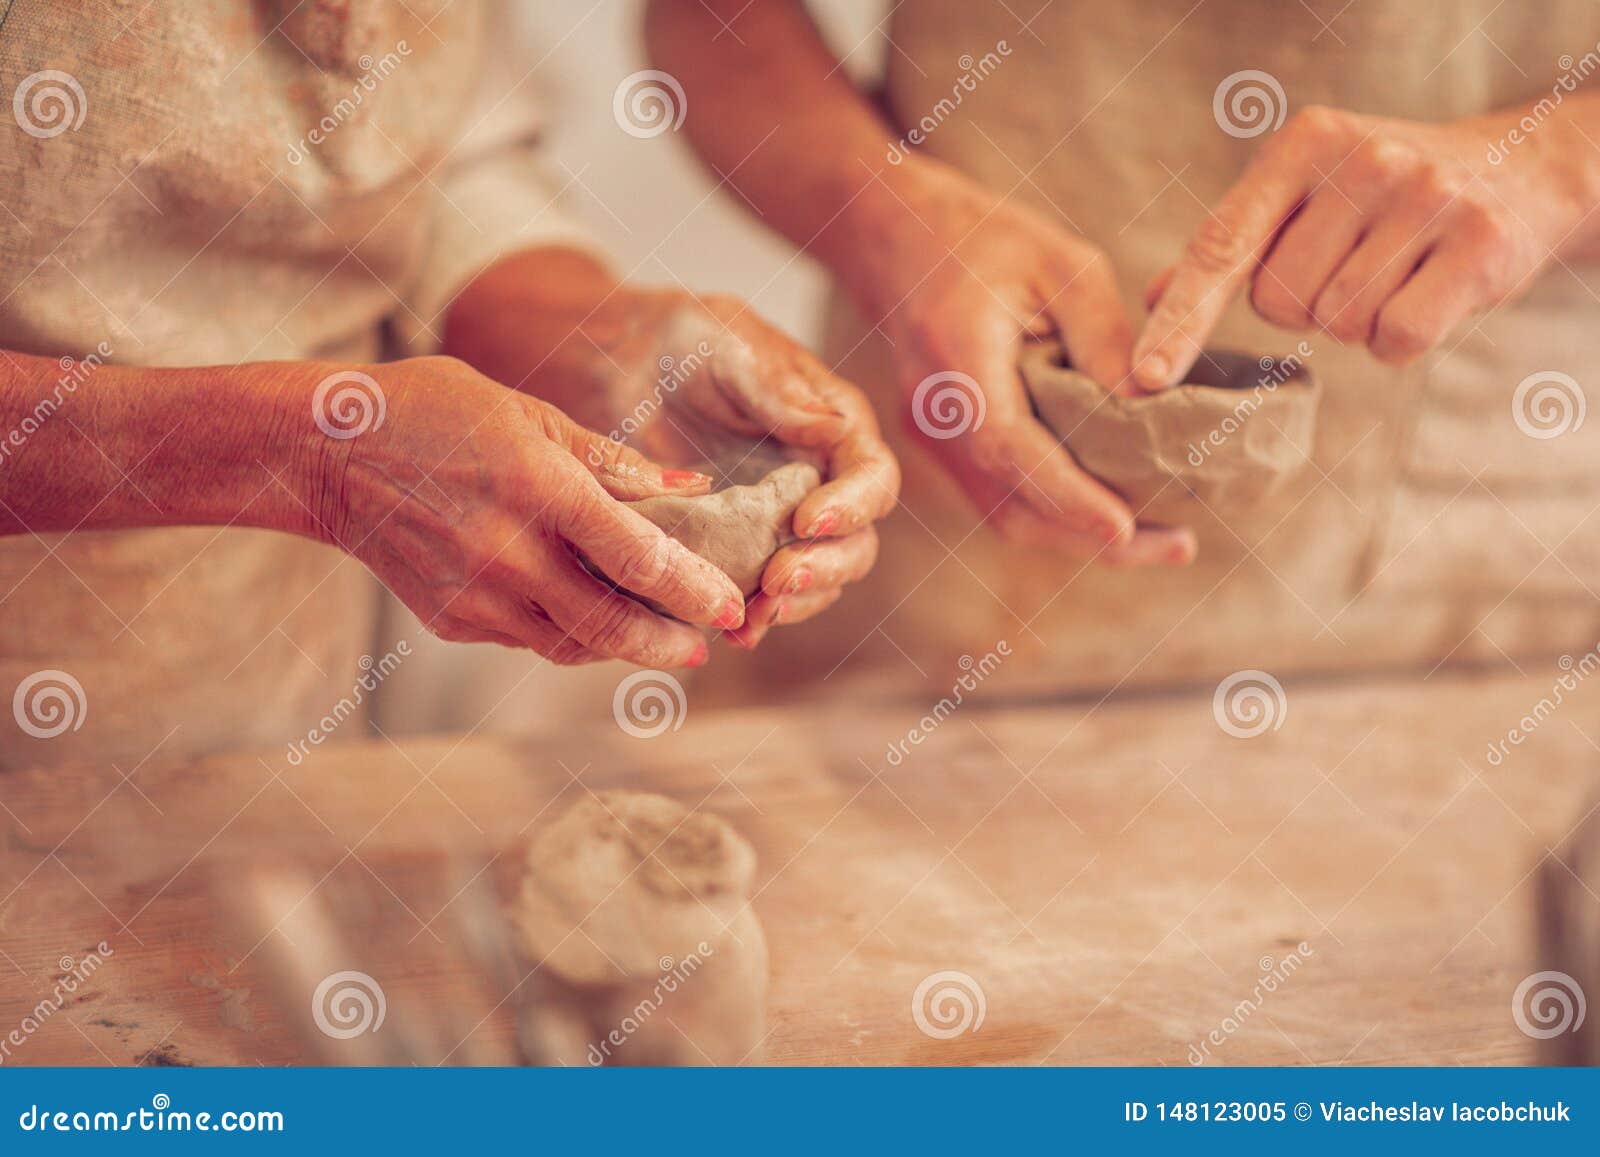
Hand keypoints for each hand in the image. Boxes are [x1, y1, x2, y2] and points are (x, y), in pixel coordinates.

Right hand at [294, 357, 745, 666]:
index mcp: (538, 488)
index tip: (730, 608)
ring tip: (658, 635)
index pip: (637, 557)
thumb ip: (614, 463)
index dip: (693, 591)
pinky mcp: (451, 620)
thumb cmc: (435, 413)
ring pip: (571, 644)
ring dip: (621, 646)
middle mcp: (508, 553)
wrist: (328, 454)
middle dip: (668, 644)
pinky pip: (527, 638)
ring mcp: (475, 595)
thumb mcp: (532, 415)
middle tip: (704, 646)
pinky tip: (587, 612)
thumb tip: (692, 490)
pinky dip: (567, 632)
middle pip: (610, 625)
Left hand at [451, 248, 902, 650]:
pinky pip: (765, 595)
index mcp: (838, 429)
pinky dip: (753, 616)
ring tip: (750, 619)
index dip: (852, 507)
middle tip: (775, 583)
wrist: (631, 367)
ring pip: (817, 582)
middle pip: (854, 544)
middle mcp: (823, 481)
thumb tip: (833, 430)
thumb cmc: (691, 341)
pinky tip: (728, 632)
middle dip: (821, 569)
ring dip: (792, 607)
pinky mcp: (748, 550)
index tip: (808, 522)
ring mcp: (787, 522)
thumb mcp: (733, 351)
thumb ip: (780, 391)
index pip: (872, 478)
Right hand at [847, 157, 1195, 564]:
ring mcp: (932, 438)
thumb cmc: (984, 240)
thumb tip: (1151, 411)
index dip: (1067, 495)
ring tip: (1159, 540)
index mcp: (955, 358)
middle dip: (1091, 537)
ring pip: (1005, 513)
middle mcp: (933, 413)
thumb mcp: (1063, 265)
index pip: (1007, 447)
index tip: (1125, 527)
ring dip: (1079, 535)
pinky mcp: (944, 446)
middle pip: (1011, 503)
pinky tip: (1110, 509)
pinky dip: (1055, 512)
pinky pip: (1000, 495)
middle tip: (1177, 546)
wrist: (898, 240)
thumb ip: (1106, 339)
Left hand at [1134, 103, 1593, 387]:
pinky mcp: (1479, 244)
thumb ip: (1233, 242)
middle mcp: (1363, 160)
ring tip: (1394, 269)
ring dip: (1356, 318)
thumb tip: (1155, 296)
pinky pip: (1396, 339)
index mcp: (1304, 144)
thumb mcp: (1306, 192)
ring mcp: (1426, 198)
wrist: (1520, 169)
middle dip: (1305, 304)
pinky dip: (1400, 339)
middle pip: (1279, 302)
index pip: (1221, 246)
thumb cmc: (1383, 197)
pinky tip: (1426, 294)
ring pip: (1337, 324)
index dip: (1180, 320)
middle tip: (1354, 262)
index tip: (1145, 378)